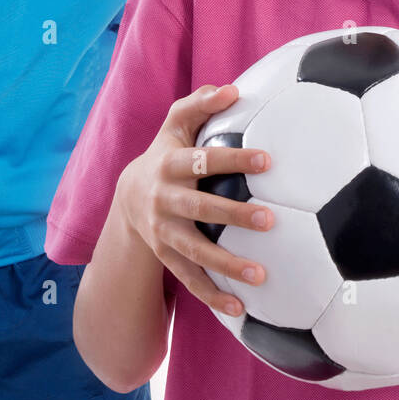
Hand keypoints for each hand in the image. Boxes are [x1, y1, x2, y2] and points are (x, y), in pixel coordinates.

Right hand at [114, 83, 273, 316]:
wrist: (128, 197)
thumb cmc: (166, 153)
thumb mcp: (175, 125)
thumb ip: (200, 105)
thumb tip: (232, 89)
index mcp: (169, 164)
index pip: (202, 160)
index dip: (233, 159)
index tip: (266, 161)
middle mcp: (163, 200)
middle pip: (199, 208)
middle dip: (233, 214)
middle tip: (270, 220)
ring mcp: (162, 232)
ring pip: (195, 251)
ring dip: (227, 264)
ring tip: (261, 275)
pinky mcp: (166, 257)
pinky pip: (189, 280)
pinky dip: (212, 296)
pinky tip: (239, 310)